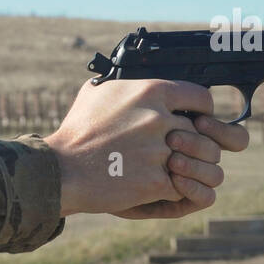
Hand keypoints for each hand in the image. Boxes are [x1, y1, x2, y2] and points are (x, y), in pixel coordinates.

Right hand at [42, 78, 249, 217]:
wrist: (60, 170)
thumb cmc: (75, 131)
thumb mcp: (96, 93)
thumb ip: (124, 84)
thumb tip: (128, 74)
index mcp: (150, 92)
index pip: (201, 98)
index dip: (202, 111)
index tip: (197, 119)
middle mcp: (159, 119)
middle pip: (200, 133)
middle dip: (193, 143)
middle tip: (180, 150)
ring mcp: (159, 151)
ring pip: (200, 160)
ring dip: (192, 167)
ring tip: (178, 170)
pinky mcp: (155, 182)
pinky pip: (184, 186)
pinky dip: (176, 189)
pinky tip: (162, 187)